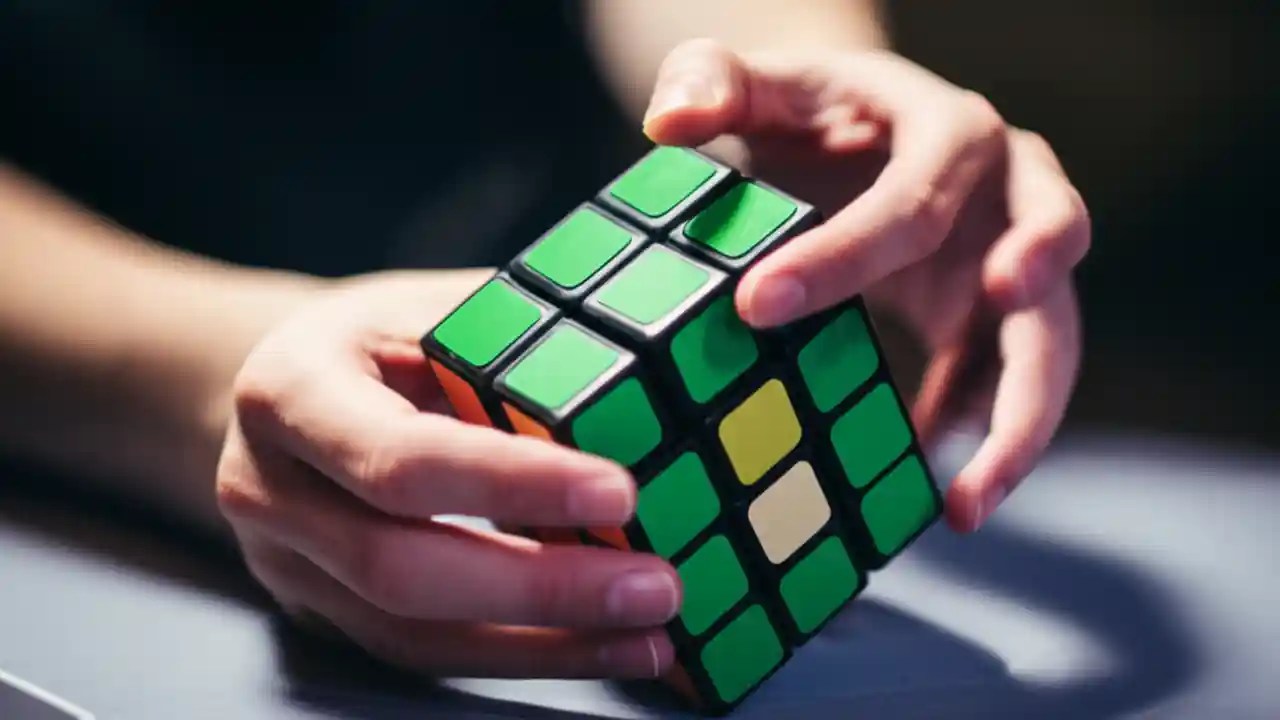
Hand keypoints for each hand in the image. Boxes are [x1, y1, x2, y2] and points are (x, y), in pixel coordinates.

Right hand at [215, 271, 678, 677]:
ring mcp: (288, 566)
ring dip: (544, 644)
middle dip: (541, 588)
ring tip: (647, 635)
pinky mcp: (324, 613)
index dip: (512, 485)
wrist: (286, 389)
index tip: (618, 493)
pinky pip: (424, 655)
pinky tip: (599, 646)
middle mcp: (269, 490)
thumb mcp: (429, 305)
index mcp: (292, 391)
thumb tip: (650, 367)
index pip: (403, 458)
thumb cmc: (374, 337)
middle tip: (654, 587)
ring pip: (413, 635)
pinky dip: (521, 655)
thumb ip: (516, 336)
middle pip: (401, 568)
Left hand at [644, 41, 1089, 531]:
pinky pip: (998, 382)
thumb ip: (710, 79)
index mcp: (946, 129)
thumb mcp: (755, 78)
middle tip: (970, 420)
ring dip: (1018, 426)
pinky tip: (924, 491)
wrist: (850, 129)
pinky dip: (970, 437)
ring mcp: (1012, 254)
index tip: (757, 307)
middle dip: (1019, 335)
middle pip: (1045, 256)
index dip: (842, 255)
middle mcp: (1007, 188)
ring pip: (1052, 340)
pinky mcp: (994, 312)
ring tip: (964, 507)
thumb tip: (667, 122)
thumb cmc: (804, 106)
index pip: (911, 197)